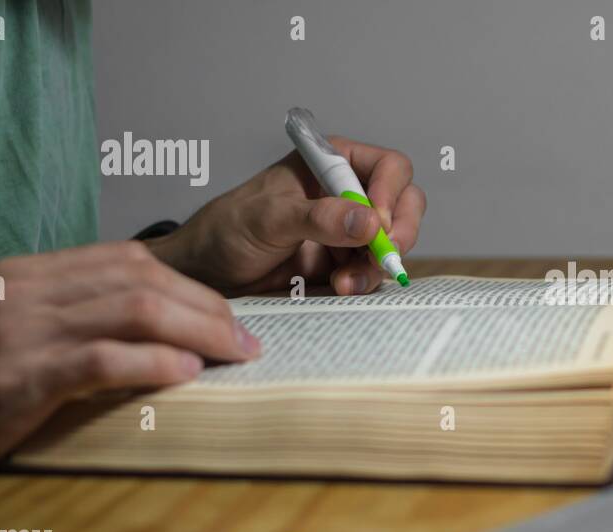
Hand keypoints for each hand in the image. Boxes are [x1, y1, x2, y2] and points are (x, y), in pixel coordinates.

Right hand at [0, 241, 260, 481]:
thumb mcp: (30, 336)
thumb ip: (88, 316)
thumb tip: (178, 319)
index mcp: (25, 274)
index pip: (129, 260)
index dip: (190, 285)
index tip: (230, 315)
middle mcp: (19, 292)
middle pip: (140, 282)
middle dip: (206, 309)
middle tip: (247, 340)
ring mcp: (14, 333)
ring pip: (133, 312)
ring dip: (197, 333)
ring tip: (233, 355)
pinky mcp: (16, 378)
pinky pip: (103, 359)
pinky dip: (154, 363)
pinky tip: (187, 372)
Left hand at [147, 137, 425, 295]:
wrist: (208, 274)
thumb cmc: (228, 230)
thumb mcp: (270, 219)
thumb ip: (320, 218)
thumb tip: (371, 222)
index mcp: (333, 163)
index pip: (390, 166)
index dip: (392, 193)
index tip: (380, 224)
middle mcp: (348, 192)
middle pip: (405, 204)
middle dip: (399, 233)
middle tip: (383, 257)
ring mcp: (350, 230)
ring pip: (394, 242)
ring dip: (377, 264)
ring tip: (344, 282)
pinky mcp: (345, 262)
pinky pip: (374, 270)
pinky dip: (365, 281)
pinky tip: (340, 287)